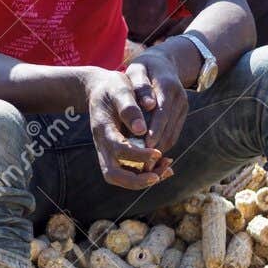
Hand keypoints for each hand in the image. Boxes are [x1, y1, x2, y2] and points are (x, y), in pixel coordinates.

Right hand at [81, 68, 168, 190]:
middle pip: (113, 174)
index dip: (138, 155)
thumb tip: (141, 130)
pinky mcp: (115, 153)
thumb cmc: (112, 87)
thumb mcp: (120, 88)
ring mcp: (107, 151)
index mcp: (103, 128)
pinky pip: (128, 171)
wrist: (100, 90)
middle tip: (158, 176)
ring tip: (167, 169)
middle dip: (136, 180)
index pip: (118, 149)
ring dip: (144, 179)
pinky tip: (164, 165)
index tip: (157, 152)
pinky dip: (145, 173)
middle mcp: (102, 145)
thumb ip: (129, 107)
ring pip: (121, 177)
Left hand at [125, 48, 188, 160]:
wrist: (163, 62)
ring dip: (160, 149)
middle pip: (169, 127)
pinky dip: (163, 145)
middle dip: (157, 146)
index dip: (155, 130)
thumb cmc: (143, 67)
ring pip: (173, 134)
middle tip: (142, 162)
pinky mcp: (182, 113)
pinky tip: (150, 155)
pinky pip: (174, 133)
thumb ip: (140, 85)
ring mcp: (183, 106)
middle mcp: (179, 98)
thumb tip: (149, 105)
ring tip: (145, 163)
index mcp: (168, 86)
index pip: (162, 112)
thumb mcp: (137, 69)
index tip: (146, 146)